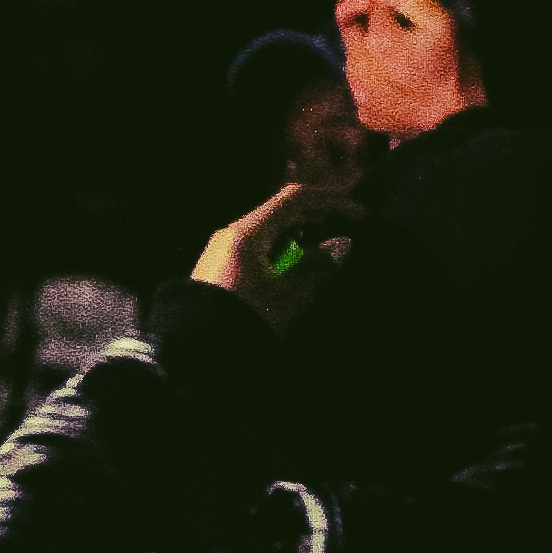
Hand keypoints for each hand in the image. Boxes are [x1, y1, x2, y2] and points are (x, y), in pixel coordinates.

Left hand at [191, 173, 363, 332]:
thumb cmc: (242, 323)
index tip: (358, 214)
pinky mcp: (221, 266)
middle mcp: (232, 233)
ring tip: (328, 245)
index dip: (330, 201)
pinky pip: (258, 244)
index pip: (293, 199)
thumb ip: (317, 268)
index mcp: (246, 232)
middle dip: (316, 214)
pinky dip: (283, 246)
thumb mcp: (288, 298)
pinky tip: (299, 262)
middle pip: (280, 210)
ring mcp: (224, 249)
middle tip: (347, 226)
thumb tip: (342, 244)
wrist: (193, 354)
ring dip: (301, 231)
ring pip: (269, 227)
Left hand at [332, 0, 487, 140]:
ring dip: (372, 41)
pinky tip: (401, 76)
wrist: (456, 127)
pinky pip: (363, 82)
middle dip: (369, 8)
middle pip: (348, 18)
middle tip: (392, 8)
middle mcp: (359, 64)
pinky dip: (377, 73)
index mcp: (379, 38)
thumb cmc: (455, 71)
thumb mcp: (443, 23)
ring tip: (401, 47)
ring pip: (354, 51)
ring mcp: (359, 90)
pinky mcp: (365, 111)